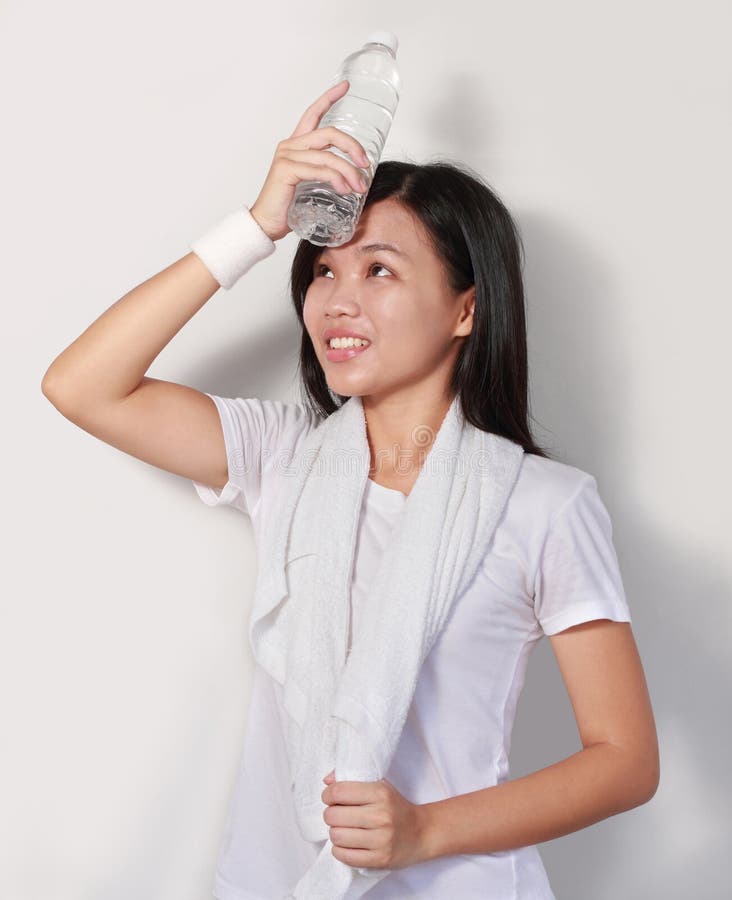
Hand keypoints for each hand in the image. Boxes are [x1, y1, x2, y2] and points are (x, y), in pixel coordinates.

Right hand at [249, 80, 369, 242]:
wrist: (266, 223)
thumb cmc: (288, 207)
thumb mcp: (311, 186)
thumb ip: (326, 176)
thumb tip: (356, 180)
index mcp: (296, 145)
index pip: (313, 114)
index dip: (329, 97)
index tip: (345, 86)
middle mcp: (290, 145)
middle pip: (329, 133)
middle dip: (352, 146)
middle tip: (366, 164)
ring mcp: (287, 156)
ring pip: (328, 156)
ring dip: (349, 171)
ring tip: (359, 186)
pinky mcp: (286, 170)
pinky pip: (318, 170)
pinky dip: (335, 179)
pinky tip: (345, 189)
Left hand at [321, 769, 427, 870]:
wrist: (421, 832)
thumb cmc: (395, 807)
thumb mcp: (379, 786)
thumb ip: (352, 780)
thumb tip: (326, 781)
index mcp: (379, 793)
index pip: (339, 792)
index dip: (328, 795)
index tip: (330, 798)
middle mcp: (380, 816)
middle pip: (333, 815)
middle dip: (330, 814)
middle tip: (337, 815)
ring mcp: (381, 840)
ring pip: (336, 836)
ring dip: (335, 833)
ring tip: (343, 829)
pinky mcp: (380, 859)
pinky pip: (344, 856)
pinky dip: (339, 850)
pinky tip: (347, 844)